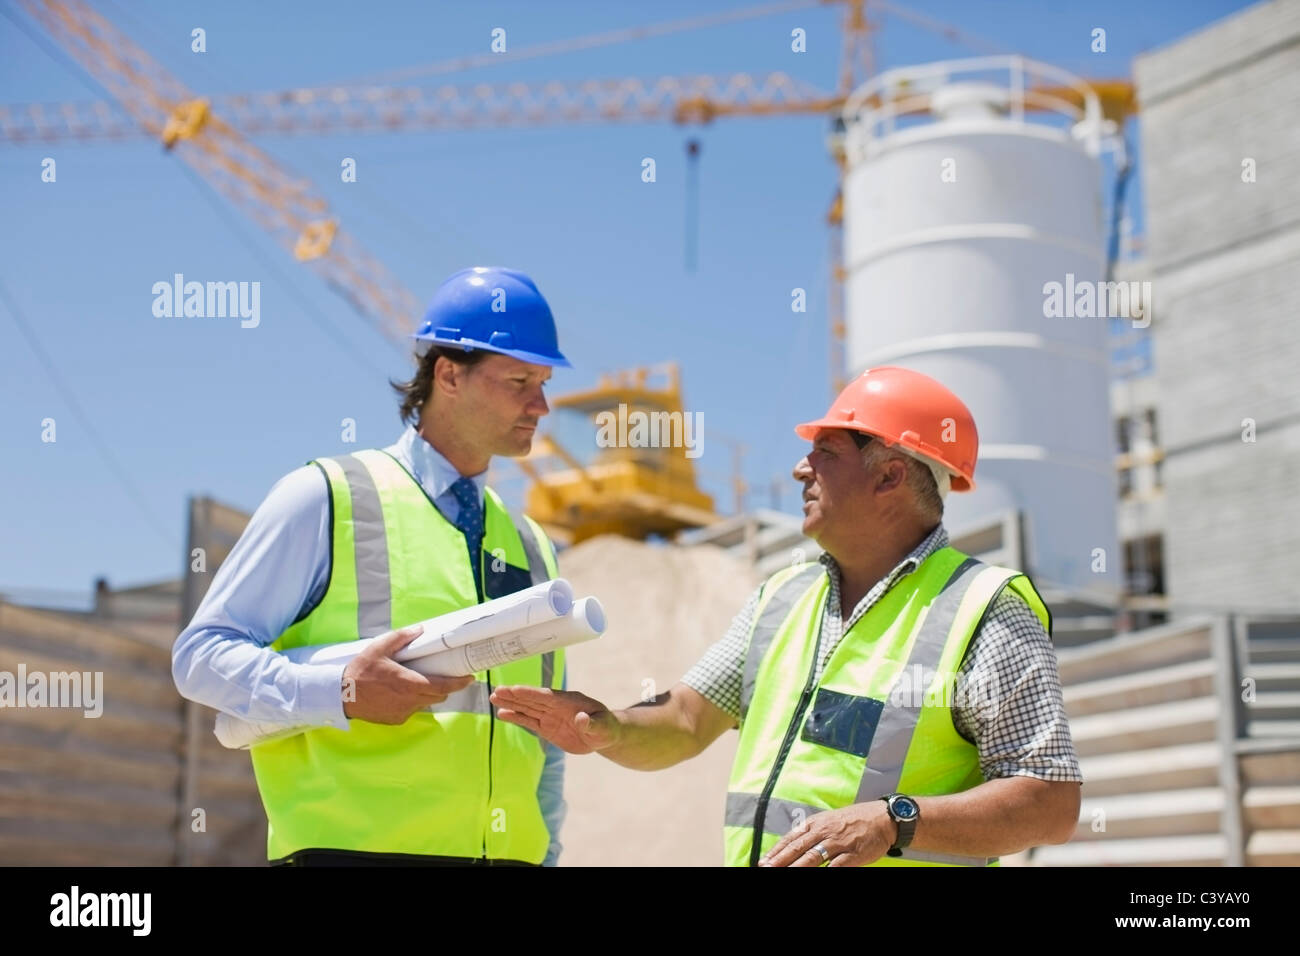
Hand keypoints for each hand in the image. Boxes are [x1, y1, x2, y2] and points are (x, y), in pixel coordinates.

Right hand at [342, 623, 474, 724]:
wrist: (342, 695)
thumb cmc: (361, 670)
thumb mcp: (380, 648)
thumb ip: (401, 638)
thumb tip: (420, 630)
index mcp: (409, 683)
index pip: (443, 686)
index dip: (459, 683)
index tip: (470, 679)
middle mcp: (410, 700)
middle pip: (438, 696)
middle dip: (445, 687)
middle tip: (446, 676)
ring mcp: (403, 712)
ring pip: (425, 703)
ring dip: (427, 694)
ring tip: (417, 682)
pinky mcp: (396, 720)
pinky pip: (412, 710)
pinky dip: (412, 701)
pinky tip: (401, 693)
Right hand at [489, 685, 620, 753]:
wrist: (604, 736)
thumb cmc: (606, 728)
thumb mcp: (604, 727)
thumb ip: (592, 724)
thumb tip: (581, 719)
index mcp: (569, 702)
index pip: (546, 697)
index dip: (531, 693)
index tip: (515, 689)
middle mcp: (556, 706)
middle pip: (532, 700)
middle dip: (515, 696)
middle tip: (496, 690)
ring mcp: (550, 716)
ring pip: (527, 709)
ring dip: (511, 704)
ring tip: (493, 698)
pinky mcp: (547, 728)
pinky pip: (529, 722)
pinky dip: (516, 718)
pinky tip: (502, 714)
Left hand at [757, 802, 897, 866]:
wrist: (882, 818)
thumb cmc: (854, 820)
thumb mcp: (829, 820)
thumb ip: (812, 832)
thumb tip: (792, 844)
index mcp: (816, 824)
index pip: (791, 838)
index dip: (776, 851)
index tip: (763, 861)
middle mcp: (824, 832)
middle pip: (798, 848)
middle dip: (780, 860)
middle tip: (767, 869)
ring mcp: (838, 843)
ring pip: (813, 857)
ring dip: (797, 867)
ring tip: (784, 874)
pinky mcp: (853, 854)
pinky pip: (836, 866)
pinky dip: (827, 871)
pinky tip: (817, 875)